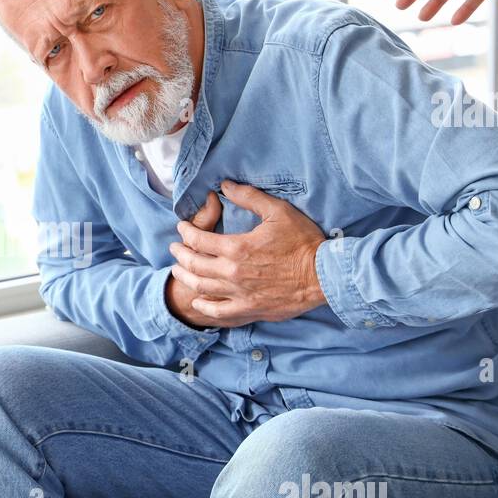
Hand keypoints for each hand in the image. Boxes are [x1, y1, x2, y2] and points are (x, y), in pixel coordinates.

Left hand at [168, 179, 326, 327]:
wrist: (323, 275)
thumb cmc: (303, 242)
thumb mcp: (278, 211)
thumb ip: (249, 197)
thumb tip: (225, 185)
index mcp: (236, 248)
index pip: (198, 240)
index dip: (186, 232)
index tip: (182, 227)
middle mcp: (232, 273)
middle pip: (194, 264)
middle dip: (180, 254)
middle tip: (174, 248)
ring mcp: (239, 294)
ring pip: (201, 287)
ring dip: (185, 277)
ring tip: (178, 270)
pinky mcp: (249, 309)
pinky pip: (219, 311)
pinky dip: (204, 306)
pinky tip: (197, 301)